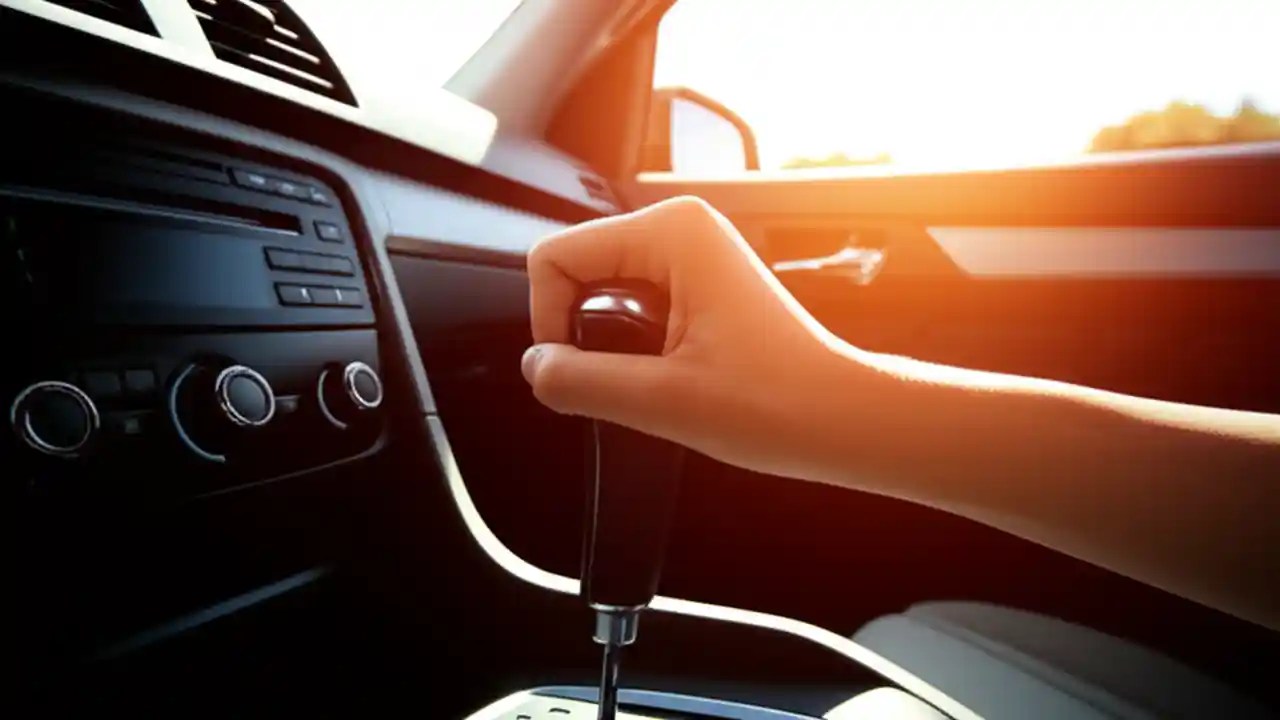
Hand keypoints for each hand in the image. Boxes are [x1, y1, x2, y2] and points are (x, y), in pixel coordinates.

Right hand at [524, 196, 883, 481]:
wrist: (843, 419)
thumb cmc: (780, 403)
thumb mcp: (662, 400)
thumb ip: (579, 381)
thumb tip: (534, 369)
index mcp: (672, 232)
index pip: (555, 258)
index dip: (548, 321)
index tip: (576, 372)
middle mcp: (681, 228)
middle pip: (576, 270)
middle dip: (580, 331)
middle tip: (621, 383)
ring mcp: (691, 254)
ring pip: (601, 291)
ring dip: (609, 343)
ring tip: (653, 381)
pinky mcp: (698, 283)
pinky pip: (631, 303)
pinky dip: (631, 344)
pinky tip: (666, 374)